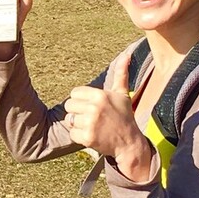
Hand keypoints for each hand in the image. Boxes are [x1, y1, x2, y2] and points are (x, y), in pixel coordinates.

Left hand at [62, 49, 152, 180]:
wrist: (130, 142)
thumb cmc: (124, 116)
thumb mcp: (122, 93)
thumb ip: (120, 73)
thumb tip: (126, 55)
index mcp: (100, 95)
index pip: (74, 93)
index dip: (81, 101)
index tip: (92, 107)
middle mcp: (94, 108)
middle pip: (69, 106)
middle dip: (78, 112)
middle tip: (92, 118)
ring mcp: (90, 123)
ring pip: (69, 120)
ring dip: (78, 124)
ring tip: (93, 126)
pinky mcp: (87, 137)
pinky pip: (72, 133)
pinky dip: (79, 136)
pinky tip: (92, 135)